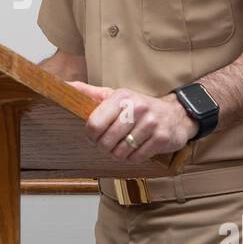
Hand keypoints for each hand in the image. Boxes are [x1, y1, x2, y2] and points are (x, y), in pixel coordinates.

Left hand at [66, 81, 197, 161]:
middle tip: (110, 143)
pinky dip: (133, 158)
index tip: (94, 136)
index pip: (94, 124)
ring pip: (121, 152)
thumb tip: (66, 86)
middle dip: (104, 147)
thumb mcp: (115, 96)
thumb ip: (91, 94)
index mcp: (121, 96)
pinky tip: (137, 148)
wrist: (176, 114)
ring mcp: (151, 123)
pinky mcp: (162, 138)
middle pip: (106, 142)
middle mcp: (137, 107)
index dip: (91, 136)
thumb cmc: (139, 107)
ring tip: (124, 145)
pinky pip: (136, 158)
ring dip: (119, 153)